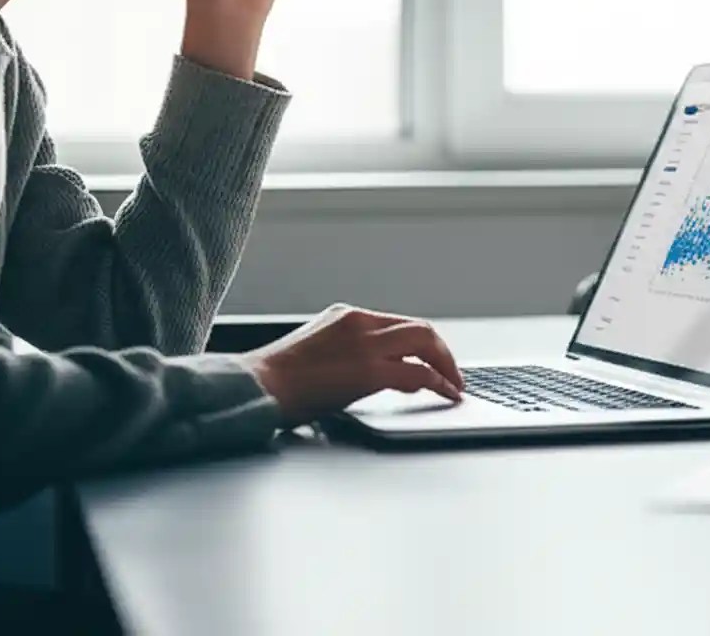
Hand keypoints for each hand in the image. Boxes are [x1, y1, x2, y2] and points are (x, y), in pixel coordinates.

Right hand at [242, 305, 465, 426]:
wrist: (255, 387)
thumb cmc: (277, 380)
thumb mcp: (318, 351)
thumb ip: (347, 352)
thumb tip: (375, 373)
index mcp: (346, 316)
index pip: (398, 323)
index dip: (422, 343)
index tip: (432, 360)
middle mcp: (360, 322)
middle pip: (419, 328)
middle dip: (441, 351)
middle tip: (452, 373)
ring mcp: (366, 344)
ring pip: (425, 342)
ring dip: (446, 364)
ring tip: (454, 385)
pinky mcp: (369, 370)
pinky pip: (418, 373)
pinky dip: (438, 383)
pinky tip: (445, 394)